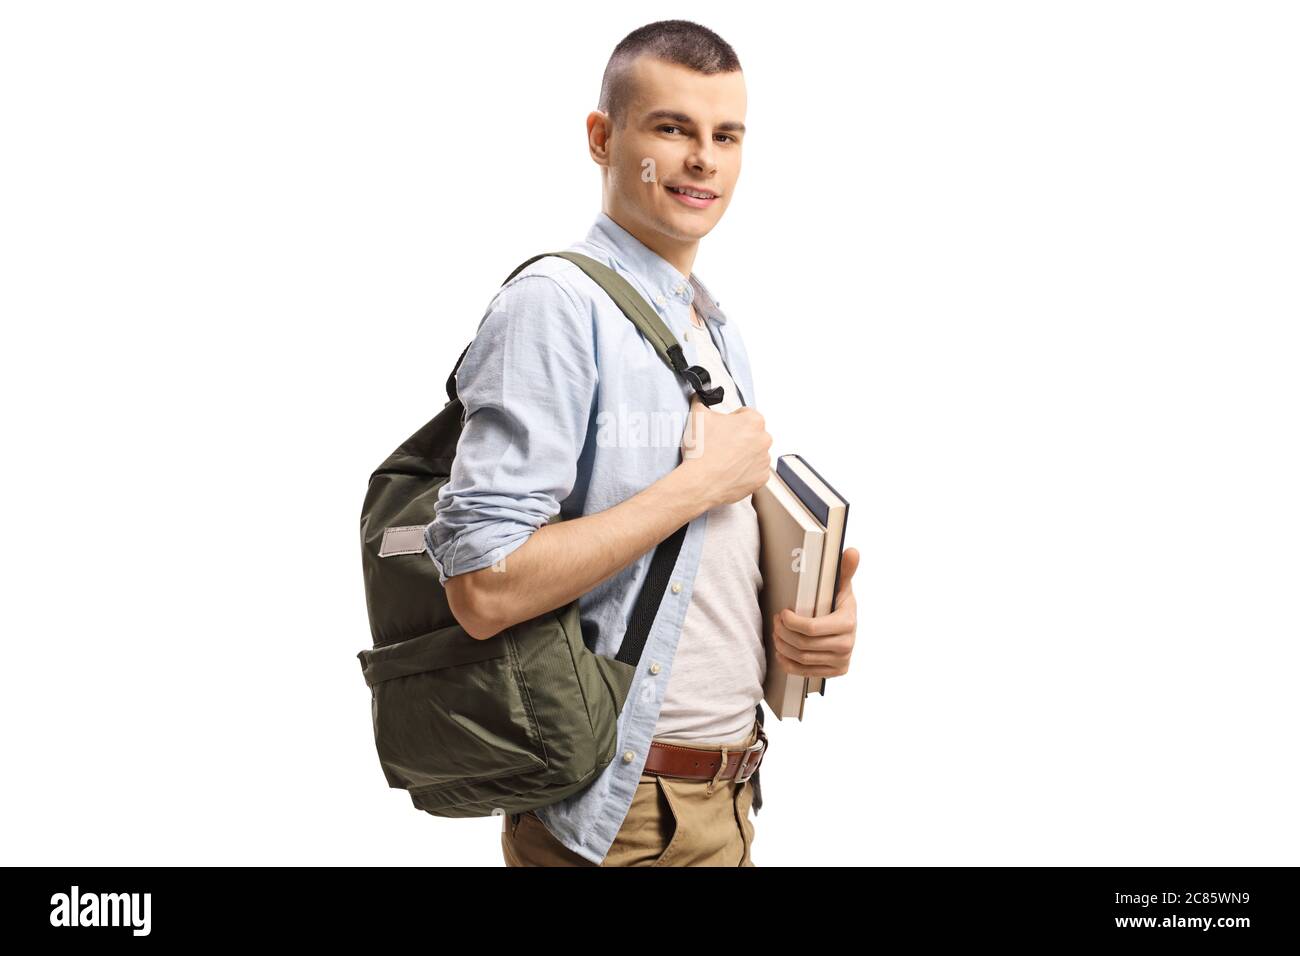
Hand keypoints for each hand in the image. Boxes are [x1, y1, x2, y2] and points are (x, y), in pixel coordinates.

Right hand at [679, 394, 771, 507]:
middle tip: (720, 445)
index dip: (730, 421)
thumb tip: (700, 397)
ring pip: (754, 453)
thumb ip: (701, 401)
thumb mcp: (697, 416)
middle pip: (752, 434)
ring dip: (743, 454)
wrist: (700, 481)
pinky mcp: (761, 478)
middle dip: (739, 438)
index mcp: (754, 421)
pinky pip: (755, 472)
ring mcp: (764, 460)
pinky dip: (745, 471)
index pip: (745, 415)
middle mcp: (764, 440)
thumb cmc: (702, 450)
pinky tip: (729, 471)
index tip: (722, 428)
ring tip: (724, 460)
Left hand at [773, 547, 859, 677]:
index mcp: (847, 623)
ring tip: (776, 634)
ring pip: (801, 658)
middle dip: (783, 632)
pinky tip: (782, 652)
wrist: (849, 628)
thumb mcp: (842, 587)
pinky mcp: (834, 672)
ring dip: (783, 646)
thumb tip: (852, 551)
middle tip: (776, 621)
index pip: (812, 628)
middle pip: (803, 644)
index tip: (783, 613)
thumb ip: (844, 570)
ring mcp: (841, 661)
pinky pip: (804, 672)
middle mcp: (846, 646)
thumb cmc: (839, 604)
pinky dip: (788, 663)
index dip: (791, 622)